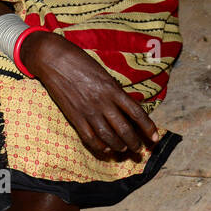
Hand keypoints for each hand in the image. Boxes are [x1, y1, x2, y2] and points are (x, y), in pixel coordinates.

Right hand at [21, 30, 158, 158]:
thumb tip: (128, 106)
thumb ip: (115, 91)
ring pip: (108, 136)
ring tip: (124, 150)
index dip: (148, 128)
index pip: (137, 113)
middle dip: (135, 143)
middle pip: (124, 129)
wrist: (55, 60)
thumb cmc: (82, 62)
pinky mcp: (74, 116)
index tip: (155, 138)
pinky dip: (99, 146)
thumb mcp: (105, 75)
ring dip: (119, 146)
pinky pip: (89, 137)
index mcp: (113, 90)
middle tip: (139, 150)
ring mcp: (88, 111)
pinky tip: (105, 149)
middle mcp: (103, 102)